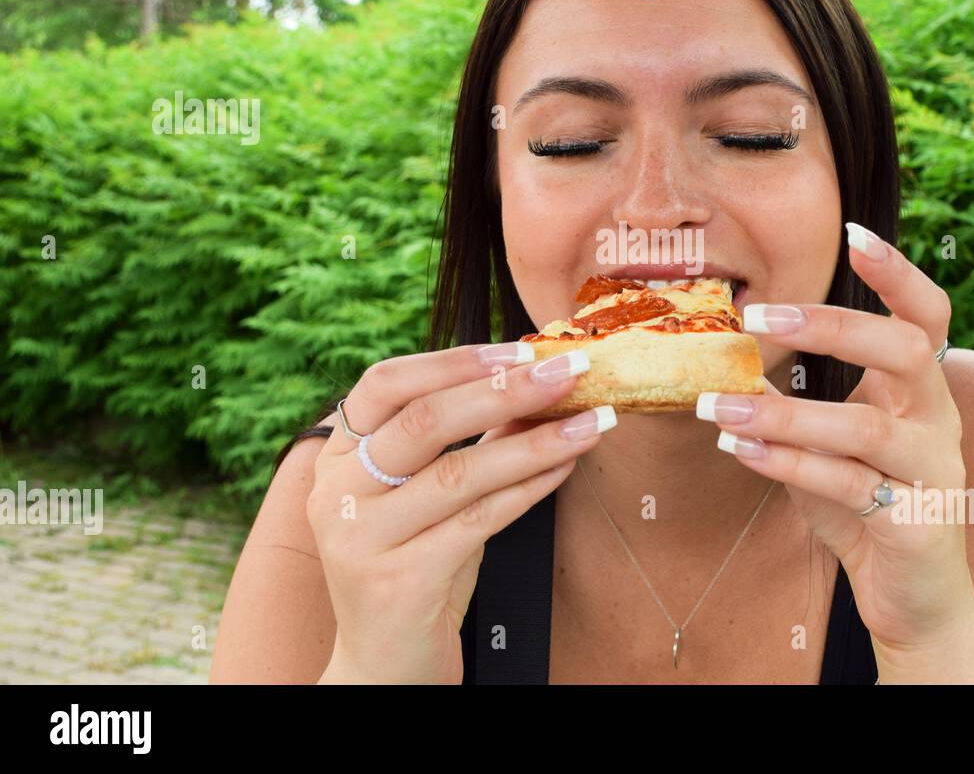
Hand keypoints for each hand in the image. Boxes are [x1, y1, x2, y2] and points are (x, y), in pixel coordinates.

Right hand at [308, 343, 615, 683]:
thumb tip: (534, 381)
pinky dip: (530, 488)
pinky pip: (479, 521)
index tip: (519, 349)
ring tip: (592, 421)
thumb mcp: (431, 498)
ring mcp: (361, 539)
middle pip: (425, 421)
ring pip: (460, 472)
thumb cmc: (413, 570)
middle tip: (571, 371)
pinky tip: (567, 469)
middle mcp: (337, 494)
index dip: (453, 360)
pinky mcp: (399, 581)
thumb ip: (470, 441)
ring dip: (536, 441)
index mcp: (337, 459)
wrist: (385, 667)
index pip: (383, 384)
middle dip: (507, 389)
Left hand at [698, 222, 973, 682]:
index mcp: (923, 390)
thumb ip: (792, 405)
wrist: (914, 598)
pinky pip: (847, 485)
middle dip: (832, 327)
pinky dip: (787, 465)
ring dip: (784, 414)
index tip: (854, 233)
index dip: (897, 274)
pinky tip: (739, 453)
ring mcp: (935, 471)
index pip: (927, 316)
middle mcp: (940, 420)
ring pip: (866, 427)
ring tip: (720, 406)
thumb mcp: (829, 445)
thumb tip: (727, 362)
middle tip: (757, 318)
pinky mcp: (917, 522)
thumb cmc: (868, 506)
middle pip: (907, 351)